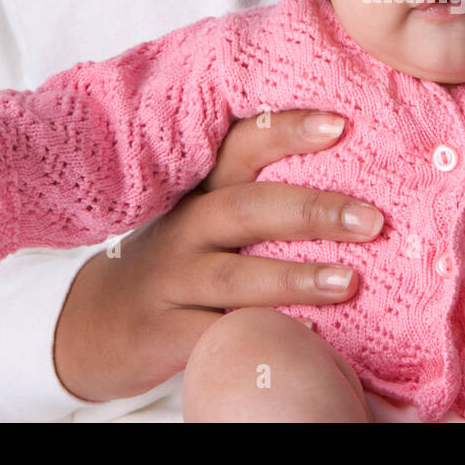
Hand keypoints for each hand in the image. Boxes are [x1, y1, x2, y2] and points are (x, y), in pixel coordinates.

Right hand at [52, 109, 384, 402]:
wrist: (92, 323)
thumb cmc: (177, 261)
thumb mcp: (204, 217)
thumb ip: (260, 196)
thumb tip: (361, 181)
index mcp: (202, 190)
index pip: (241, 145)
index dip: (286, 130)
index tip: (339, 124)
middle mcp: (186, 228)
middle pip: (248, 209)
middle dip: (313, 211)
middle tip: (372, 219)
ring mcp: (174, 282)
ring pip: (236, 277)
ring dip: (295, 278)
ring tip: (348, 281)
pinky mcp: (167, 334)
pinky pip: (217, 336)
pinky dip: (260, 335)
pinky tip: (305, 340)